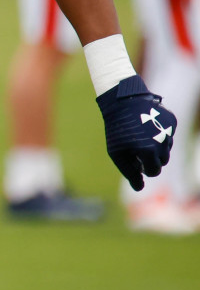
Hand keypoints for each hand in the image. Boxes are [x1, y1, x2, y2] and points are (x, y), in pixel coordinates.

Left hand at [97, 75, 175, 190]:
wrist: (123, 100)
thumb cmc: (118, 129)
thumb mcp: (117, 153)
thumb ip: (129, 172)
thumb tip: (139, 188)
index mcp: (149, 151)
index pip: (154, 171)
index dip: (143, 169)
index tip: (136, 162)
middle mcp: (163, 142)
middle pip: (162, 161)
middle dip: (151, 159)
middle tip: (137, 150)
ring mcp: (169, 131)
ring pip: (167, 148)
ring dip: (156, 147)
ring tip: (141, 137)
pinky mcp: (172, 121)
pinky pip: (168, 134)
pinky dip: (160, 134)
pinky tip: (148, 126)